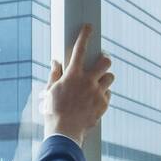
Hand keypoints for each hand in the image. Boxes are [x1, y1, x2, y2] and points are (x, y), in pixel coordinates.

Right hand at [43, 23, 113, 141]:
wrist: (64, 133)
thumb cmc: (54, 112)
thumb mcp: (50, 91)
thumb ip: (54, 75)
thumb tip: (55, 62)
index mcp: (73, 75)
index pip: (80, 49)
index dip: (85, 35)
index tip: (89, 27)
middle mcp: (87, 81)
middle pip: (105, 61)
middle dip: (104, 59)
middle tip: (100, 62)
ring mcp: (97, 93)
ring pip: (110, 77)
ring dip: (104, 78)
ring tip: (97, 84)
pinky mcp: (103, 105)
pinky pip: (108, 94)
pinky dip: (103, 95)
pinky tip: (94, 100)